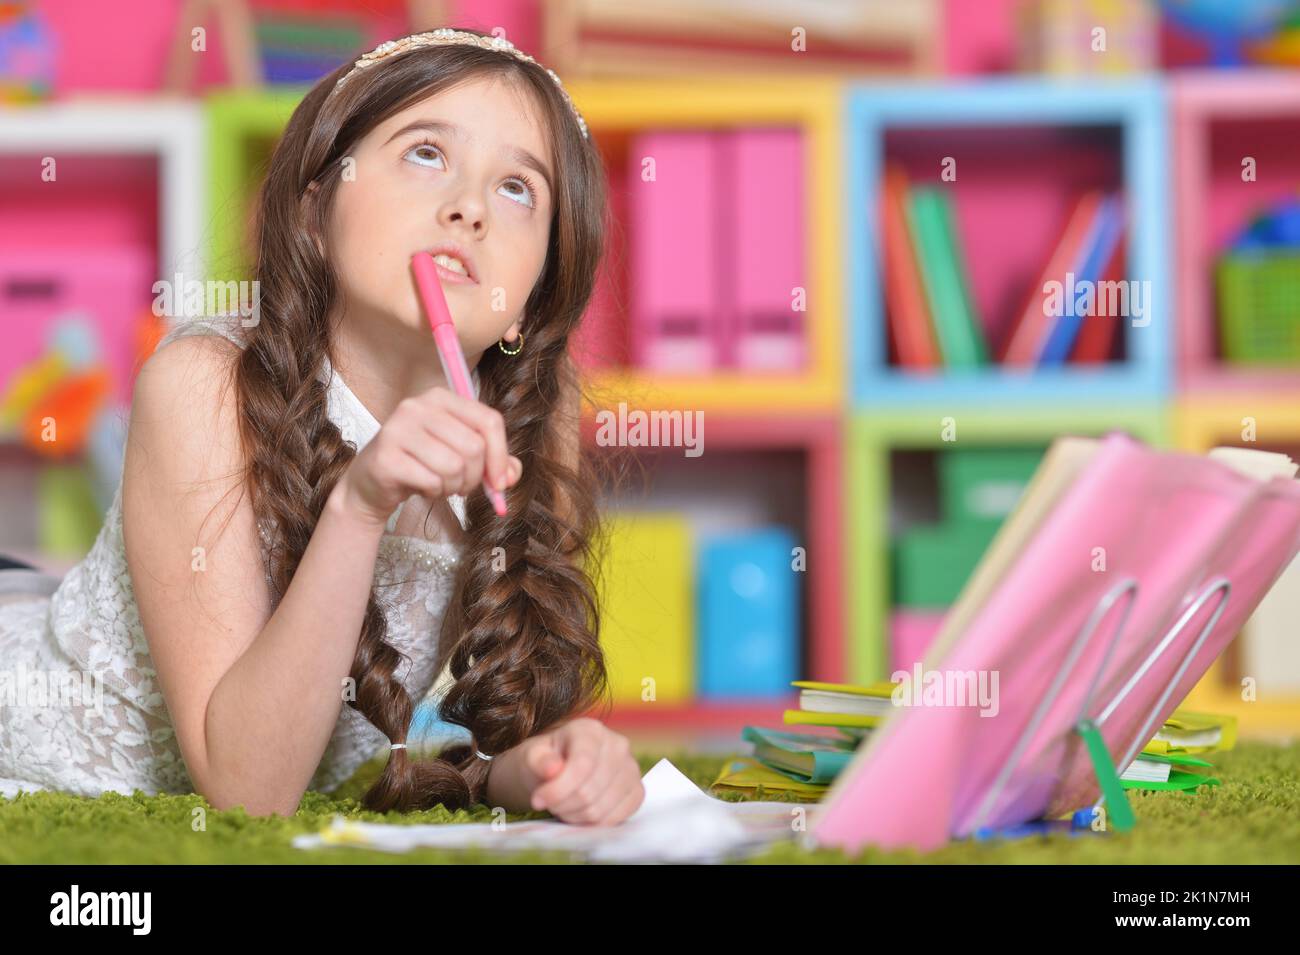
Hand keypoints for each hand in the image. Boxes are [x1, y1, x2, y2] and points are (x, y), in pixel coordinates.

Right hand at [333, 384, 521, 527]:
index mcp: (441, 398)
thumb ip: (493, 463)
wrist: (371, 484)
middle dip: (474, 477)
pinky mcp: (386, 456)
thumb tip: (511, 475)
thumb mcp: (461, 458)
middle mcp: (418, 406)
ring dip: (453, 486)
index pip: (489, 420)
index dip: (501, 455)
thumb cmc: (421, 466)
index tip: (500, 482)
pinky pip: (432, 480)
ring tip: (439, 484)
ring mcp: (398, 429)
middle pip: (474, 446)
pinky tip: (421, 487)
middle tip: (461, 485)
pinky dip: (434, 492)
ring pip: (454, 466)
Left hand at [516, 718, 644, 825]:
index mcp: (591, 730)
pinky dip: (595, 823)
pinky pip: (617, 818)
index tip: (537, 800)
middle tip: (550, 803)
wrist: (559, 770)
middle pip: (589, 792)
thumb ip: (538, 761)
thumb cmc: (544, 762)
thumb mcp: (531, 756)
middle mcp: (618, 745)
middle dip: (563, 805)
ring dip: (576, 816)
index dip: (558, 789)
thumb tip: (552, 769)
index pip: (582, 765)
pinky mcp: (637, 791)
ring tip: (564, 806)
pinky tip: (582, 812)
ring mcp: (631, 769)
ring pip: (601, 809)